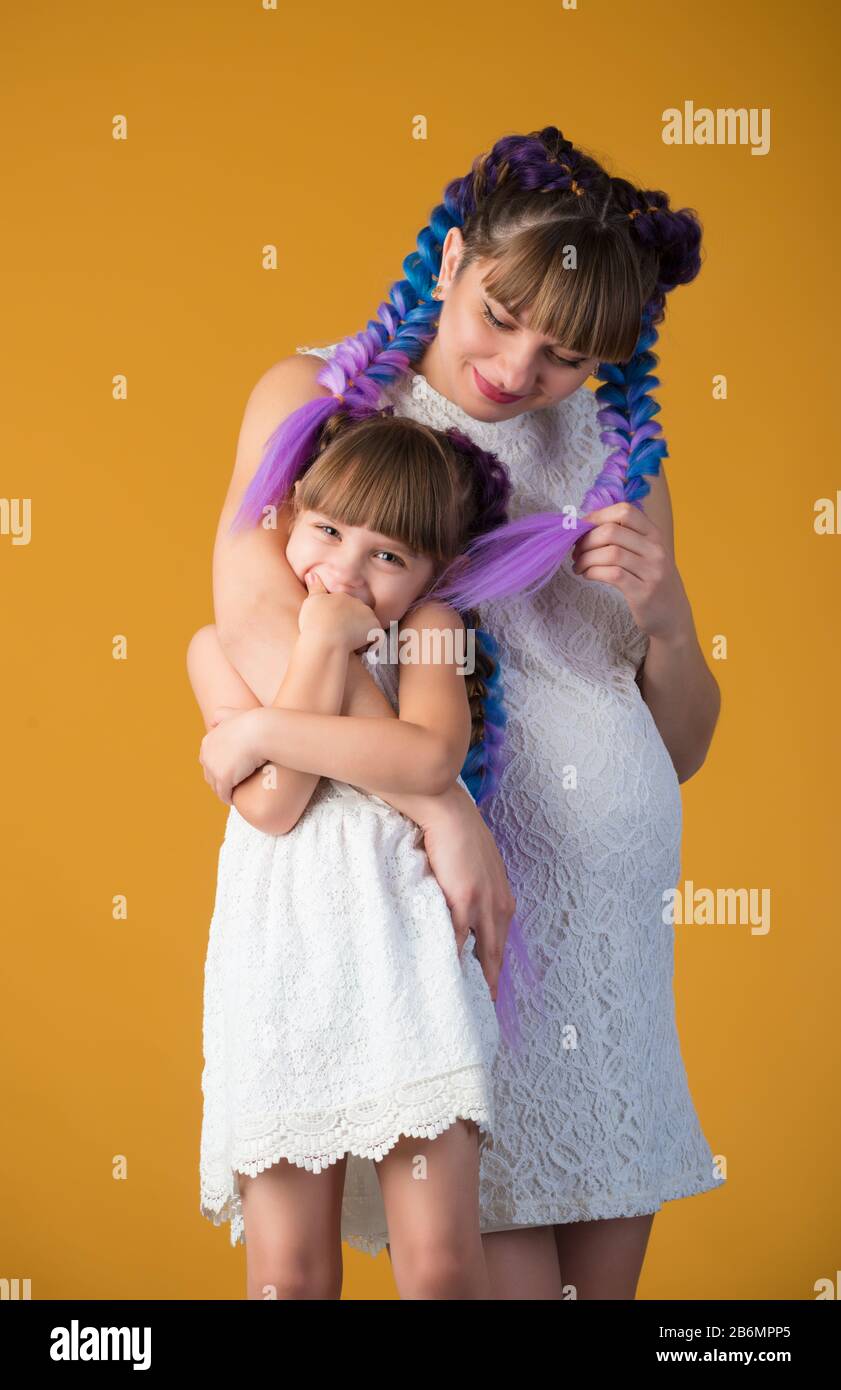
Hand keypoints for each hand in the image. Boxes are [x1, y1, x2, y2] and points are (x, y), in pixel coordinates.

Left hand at [199, 707, 265, 804]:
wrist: (260, 731)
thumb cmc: (253, 722)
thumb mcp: (234, 713)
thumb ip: (222, 715)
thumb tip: (213, 720)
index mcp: (208, 741)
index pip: (208, 760)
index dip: (219, 766)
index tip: (230, 770)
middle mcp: (206, 755)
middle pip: (210, 774)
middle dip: (219, 780)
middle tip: (231, 785)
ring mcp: (214, 768)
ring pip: (215, 786)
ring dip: (223, 790)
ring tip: (233, 793)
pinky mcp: (223, 778)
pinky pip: (223, 793)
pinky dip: (228, 797)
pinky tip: (235, 799)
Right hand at [298, 570, 381, 652]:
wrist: (326, 639)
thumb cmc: (315, 622)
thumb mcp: (311, 601)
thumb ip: (314, 588)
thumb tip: (311, 574)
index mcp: (342, 595)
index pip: (345, 606)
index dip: (340, 619)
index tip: (334, 628)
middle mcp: (357, 602)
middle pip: (357, 614)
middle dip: (351, 624)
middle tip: (340, 637)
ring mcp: (367, 614)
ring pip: (367, 624)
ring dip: (361, 633)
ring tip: (349, 644)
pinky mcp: (375, 628)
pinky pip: (376, 637)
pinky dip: (370, 644)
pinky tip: (359, 650)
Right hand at [416, 784, 516, 1001]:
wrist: (444, 809)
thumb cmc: (454, 832)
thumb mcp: (472, 866)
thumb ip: (471, 890)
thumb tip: (457, 910)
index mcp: (502, 898)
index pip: (499, 945)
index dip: (493, 972)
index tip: (487, 995)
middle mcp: (498, 906)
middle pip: (495, 958)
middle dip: (489, 988)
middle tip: (480, 1017)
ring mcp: (483, 906)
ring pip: (482, 956)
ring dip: (473, 983)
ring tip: (463, 1009)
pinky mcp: (464, 902)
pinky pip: (459, 943)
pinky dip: (452, 964)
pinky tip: (445, 982)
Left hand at [570, 501, 691, 640]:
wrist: (673, 615)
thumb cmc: (651, 580)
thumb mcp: (646, 553)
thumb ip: (625, 537)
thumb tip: (587, 525)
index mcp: (654, 534)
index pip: (625, 511)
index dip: (598, 516)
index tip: (583, 528)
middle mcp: (655, 549)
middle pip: (611, 531)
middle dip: (586, 540)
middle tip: (576, 551)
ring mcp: (652, 571)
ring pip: (609, 553)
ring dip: (586, 558)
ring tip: (578, 566)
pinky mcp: (643, 592)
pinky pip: (612, 575)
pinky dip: (593, 572)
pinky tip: (587, 575)